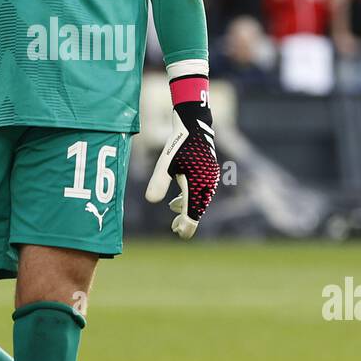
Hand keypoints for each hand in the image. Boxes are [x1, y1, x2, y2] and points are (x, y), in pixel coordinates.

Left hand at [146, 86, 219, 239]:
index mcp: (196, 186)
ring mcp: (209, 178)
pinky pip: (200, 192)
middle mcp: (206, 184)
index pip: (193, 213)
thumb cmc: (178, 144)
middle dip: (187, 221)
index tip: (180, 234)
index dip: (187, 226)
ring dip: (187, 210)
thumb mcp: (164, 164)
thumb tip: (151, 200)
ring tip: (175, 218)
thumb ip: (158, 183)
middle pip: (198, 209)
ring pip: (199, 200)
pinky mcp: (207, 173)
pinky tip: (177, 200)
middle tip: (175, 230)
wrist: (194, 126)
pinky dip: (190, 199)